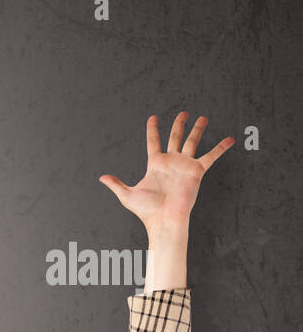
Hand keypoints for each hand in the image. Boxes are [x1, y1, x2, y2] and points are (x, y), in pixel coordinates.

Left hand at [98, 112, 232, 234]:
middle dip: (179, 124)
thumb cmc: (146, 210)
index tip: (153, 117)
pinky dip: (220, 148)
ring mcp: (184, 165)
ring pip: (192, 142)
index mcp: (155, 164)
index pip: (153, 142)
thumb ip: (116, 184)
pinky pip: (211, 157)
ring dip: (198, 129)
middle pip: (175, 137)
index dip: (152, 129)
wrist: (163, 219)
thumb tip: (101, 177)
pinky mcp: (196, 171)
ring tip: (203, 117)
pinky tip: (230, 139)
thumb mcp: (127, 194)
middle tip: (184, 112)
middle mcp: (171, 162)